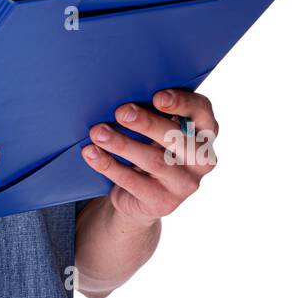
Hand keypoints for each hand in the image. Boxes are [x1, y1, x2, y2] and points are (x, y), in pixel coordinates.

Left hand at [81, 89, 218, 227]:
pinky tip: (92, 153)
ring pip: (154, 161)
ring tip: (98, 132)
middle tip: (121, 112)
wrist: (137, 195)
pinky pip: (134, 182)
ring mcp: (184, 184)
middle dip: (148, 123)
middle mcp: (202, 160)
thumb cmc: (148, 147)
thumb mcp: (155, 130)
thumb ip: (152, 112)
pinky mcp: (163, 203)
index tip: (157, 97)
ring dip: (122, 143)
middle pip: (178, 138)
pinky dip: (109, 165)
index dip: (183, 103)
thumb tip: (123, 95)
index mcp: (205, 133)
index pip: (202, 113)